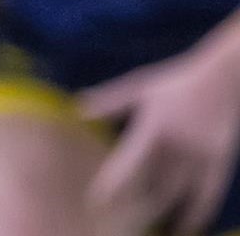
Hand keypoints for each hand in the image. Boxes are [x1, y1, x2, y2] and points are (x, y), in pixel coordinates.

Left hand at [83, 43, 239, 234]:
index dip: (113, 184)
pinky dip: (197, 213)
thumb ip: (110, 101)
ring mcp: (201, 156)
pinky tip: (185, 229)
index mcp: (154, 127)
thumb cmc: (176, 83)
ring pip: (178, 194)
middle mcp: (178, 145)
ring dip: (160, 214)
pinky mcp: (220, 162)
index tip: (95, 203)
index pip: (129, 162)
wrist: (222, 79)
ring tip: (141, 230)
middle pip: (152, 184)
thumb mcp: (140, 86)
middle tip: (113, 224)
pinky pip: (209, 195)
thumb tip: (77, 109)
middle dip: (133, 207)